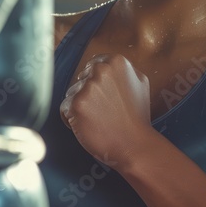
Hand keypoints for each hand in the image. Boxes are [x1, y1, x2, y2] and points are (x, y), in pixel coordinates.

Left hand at [60, 53, 156, 168]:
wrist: (134, 144)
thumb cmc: (137, 118)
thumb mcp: (140, 83)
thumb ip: (123, 70)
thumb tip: (107, 65)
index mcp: (117, 62)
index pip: (93, 64)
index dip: (96, 82)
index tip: (102, 95)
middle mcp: (101, 70)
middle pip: (81, 78)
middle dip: (87, 93)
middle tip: (102, 110)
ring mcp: (88, 87)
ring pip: (72, 93)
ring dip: (79, 105)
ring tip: (96, 119)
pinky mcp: (76, 104)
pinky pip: (65, 108)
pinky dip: (72, 118)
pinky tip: (88, 125)